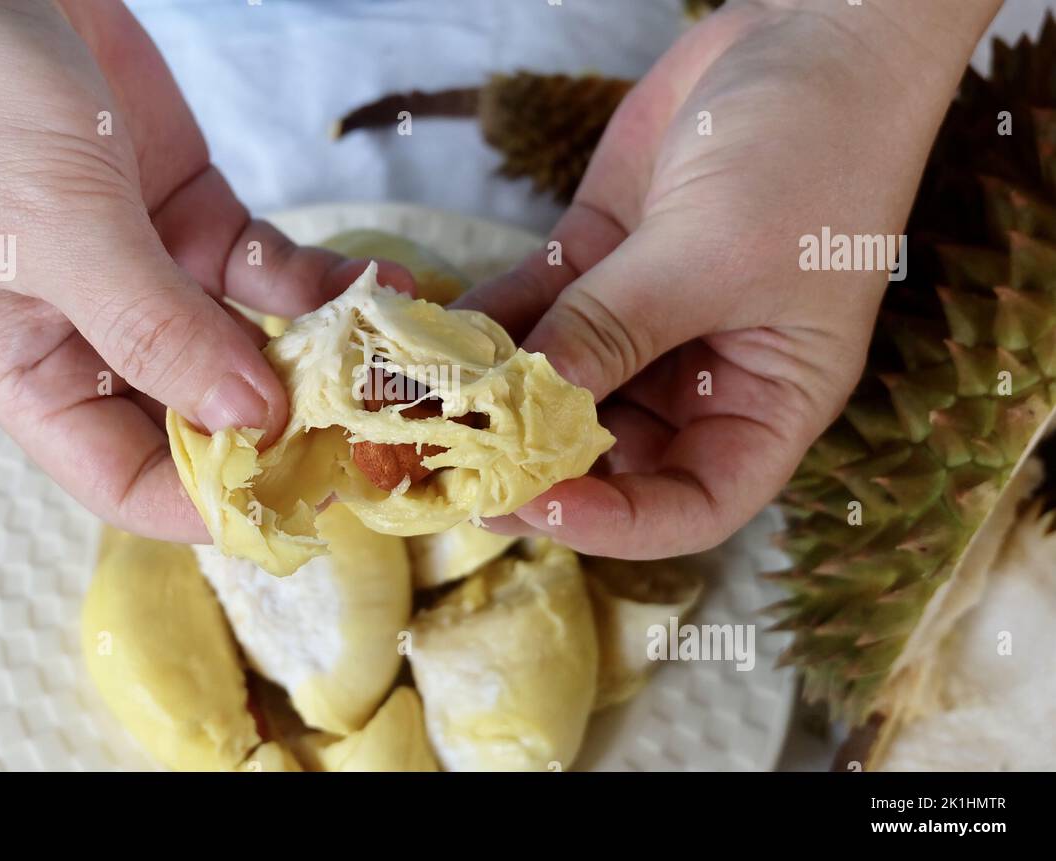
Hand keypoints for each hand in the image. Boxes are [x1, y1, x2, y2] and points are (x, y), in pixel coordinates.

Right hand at [0, 0, 408, 540]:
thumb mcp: (60, 234)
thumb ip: (159, 332)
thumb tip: (254, 422)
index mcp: (31, 373)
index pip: (127, 480)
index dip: (210, 505)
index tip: (303, 505)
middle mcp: (96, 340)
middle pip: (203, 421)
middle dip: (285, 433)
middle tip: (378, 440)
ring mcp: (154, 279)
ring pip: (252, 349)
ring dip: (323, 361)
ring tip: (401, 368)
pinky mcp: (198, 219)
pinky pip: (274, 274)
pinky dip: (327, 284)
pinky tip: (386, 286)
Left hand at [458, 0, 1001, 556]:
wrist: (808, 30)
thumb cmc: (811, 152)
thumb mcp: (717, 254)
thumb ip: (616, 329)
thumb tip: (524, 399)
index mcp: (766, 402)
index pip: (691, 505)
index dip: (615, 523)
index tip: (537, 506)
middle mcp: (702, 375)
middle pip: (608, 453)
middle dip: (529, 461)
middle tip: (449, 461)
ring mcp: (643, 320)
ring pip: (557, 383)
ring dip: (491, 394)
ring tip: (419, 404)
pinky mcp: (598, 263)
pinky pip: (533, 311)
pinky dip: (486, 325)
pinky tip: (434, 333)